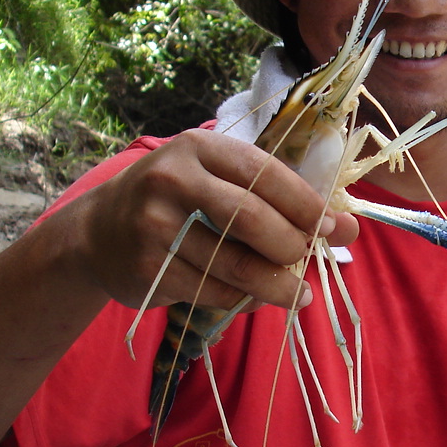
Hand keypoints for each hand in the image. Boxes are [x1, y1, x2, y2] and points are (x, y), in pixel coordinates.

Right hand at [62, 129, 359, 312]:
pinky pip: (213, 289)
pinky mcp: (149, 266)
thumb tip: (350, 227)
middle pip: (252, 218)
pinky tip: (260, 299)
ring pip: (235, 263)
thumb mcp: (220, 183)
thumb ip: (280, 200)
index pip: (266, 173)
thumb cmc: (176, 203)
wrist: (96, 234)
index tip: (334, 227)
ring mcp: (156, 224)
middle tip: (309, 260)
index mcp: (201, 148)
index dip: (306, 204)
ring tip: (300, 295)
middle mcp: (174, 179)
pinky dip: (243, 299)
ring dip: (277, 285)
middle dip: (292, 245)